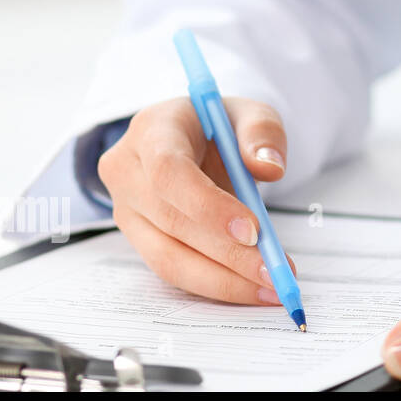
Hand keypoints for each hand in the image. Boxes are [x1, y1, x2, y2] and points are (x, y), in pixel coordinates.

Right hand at [97, 97, 295, 302]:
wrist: (193, 138)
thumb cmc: (219, 125)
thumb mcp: (250, 112)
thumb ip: (262, 132)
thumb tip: (269, 167)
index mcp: (152, 130)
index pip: (169, 172)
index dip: (209, 206)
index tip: (253, 231)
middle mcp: (128, 171)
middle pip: (171, 222)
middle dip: (227, 254)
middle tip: (273, 271)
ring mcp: (126, 209)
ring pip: (167, 257)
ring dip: (222, 280)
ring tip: (268, 287)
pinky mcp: (139, 238)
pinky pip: (173, 270)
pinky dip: (214, 283)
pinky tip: (250, 288)